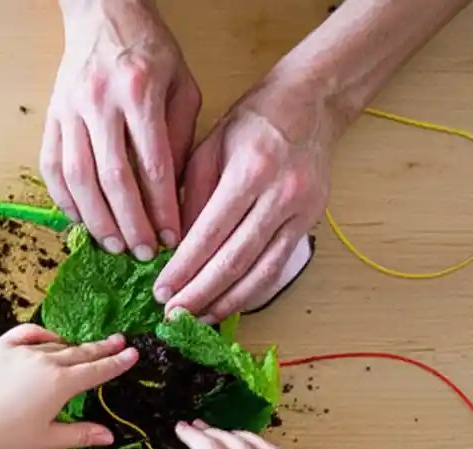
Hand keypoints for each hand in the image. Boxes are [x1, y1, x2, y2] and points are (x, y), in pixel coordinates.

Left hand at [0, 325, 137, 448]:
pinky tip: (51, 338)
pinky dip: (43, 335)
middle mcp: (46, 361)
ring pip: (56, 345)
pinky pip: (28, 334)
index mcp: (61, 384)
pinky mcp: (2, 346)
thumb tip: (110, 436)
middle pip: (81, 352)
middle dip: (102, 348)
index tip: (132, 353)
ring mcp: (23, 351)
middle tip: (120, 339)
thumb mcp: (46, 438)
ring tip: (86, 347)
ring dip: (73, 346)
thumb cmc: (5, 436)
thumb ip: (80, 434)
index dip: (116, 363)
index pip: (97, 371)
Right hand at [41, 0, 200, 259]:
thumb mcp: (182, 85)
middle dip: (130, 223)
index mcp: (139, 92)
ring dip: (96, 219)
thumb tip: (174, 194)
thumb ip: (180, 137)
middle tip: (144, 252)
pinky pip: (51, 168)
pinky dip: (66, 200)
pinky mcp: (51, 117)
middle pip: (113, 178)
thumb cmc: (150, 51)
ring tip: (114, 245)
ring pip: (77, 178)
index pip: (153, 165)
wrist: (103, 14)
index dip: (163, 208)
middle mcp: (99, 102)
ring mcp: (69, 110)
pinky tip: (83, 222)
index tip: (173, 237)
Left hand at [154, 77, 338, 320]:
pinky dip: (252, 291)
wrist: (311, 105)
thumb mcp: (209, 146)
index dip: (184, 269)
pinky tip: (229, 303)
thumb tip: (172, 248)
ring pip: (262, 272)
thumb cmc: (252, 122)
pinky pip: (278, 268)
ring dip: (228, 302)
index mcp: (249, 171)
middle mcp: (280, 195)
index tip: (161, 291)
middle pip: (236, 260)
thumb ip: (190, 196)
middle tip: (173, 316)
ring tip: (199, 319)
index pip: (209, 233)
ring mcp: (301, 212)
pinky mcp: (311, 223)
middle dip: (201, 294)